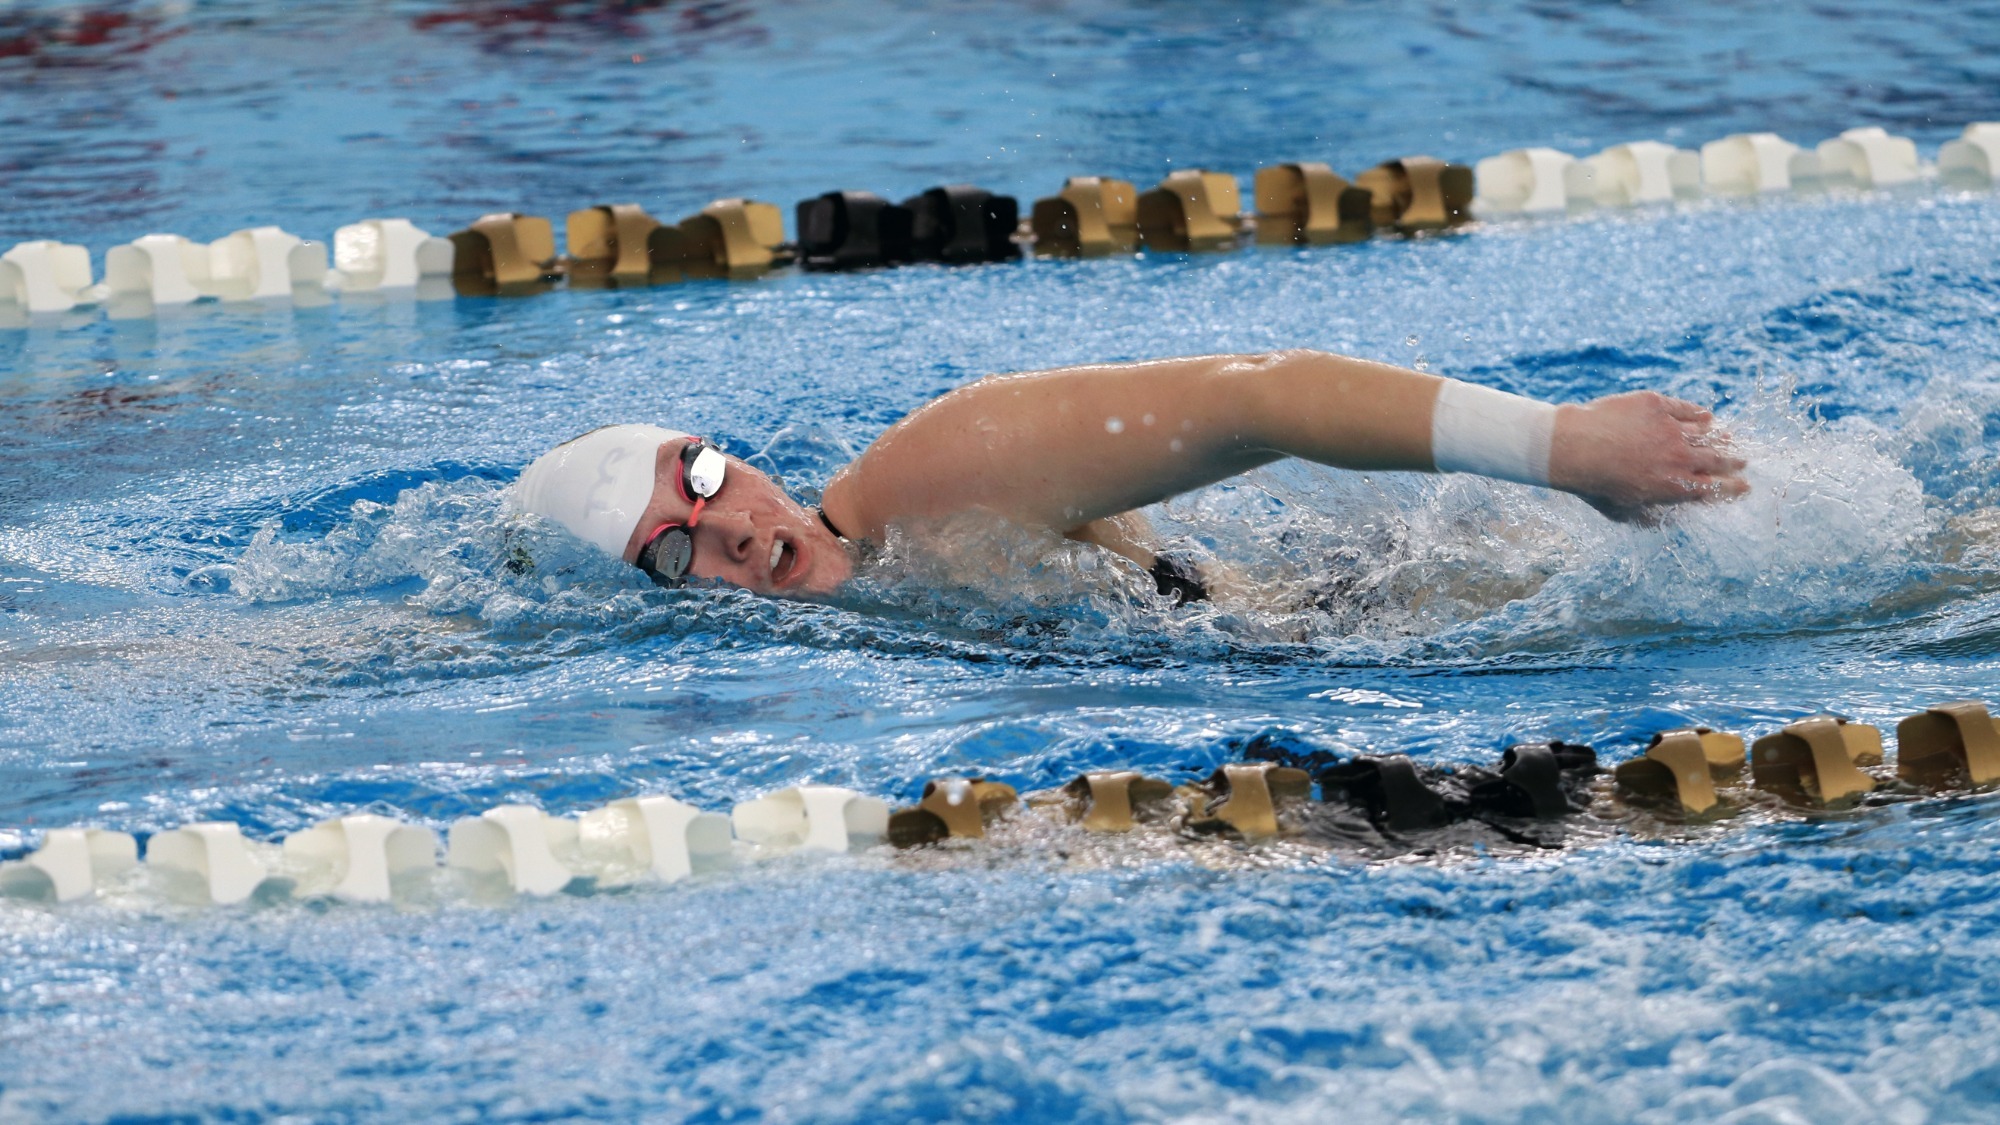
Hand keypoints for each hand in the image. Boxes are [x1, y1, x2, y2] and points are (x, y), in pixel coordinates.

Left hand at [1547, 391, 1748, 521]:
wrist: (1574, 447)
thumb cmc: (1594, 485)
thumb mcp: (1622, 512)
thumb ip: (1647, 517)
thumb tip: (1663, 519)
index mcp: (1674, 487)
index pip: (1715, 488)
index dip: (1733, 487)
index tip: (1745, 485)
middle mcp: (1679, 457)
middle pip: (1717, 459)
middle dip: (1733, 461)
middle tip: (1743, 461)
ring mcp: (1670, 428)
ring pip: (1705, 432)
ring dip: (1719, 437)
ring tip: (1727, 438)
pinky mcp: (1656, 405)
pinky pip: (1686, 409)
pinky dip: (1699, 414)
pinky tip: (1706, 416)